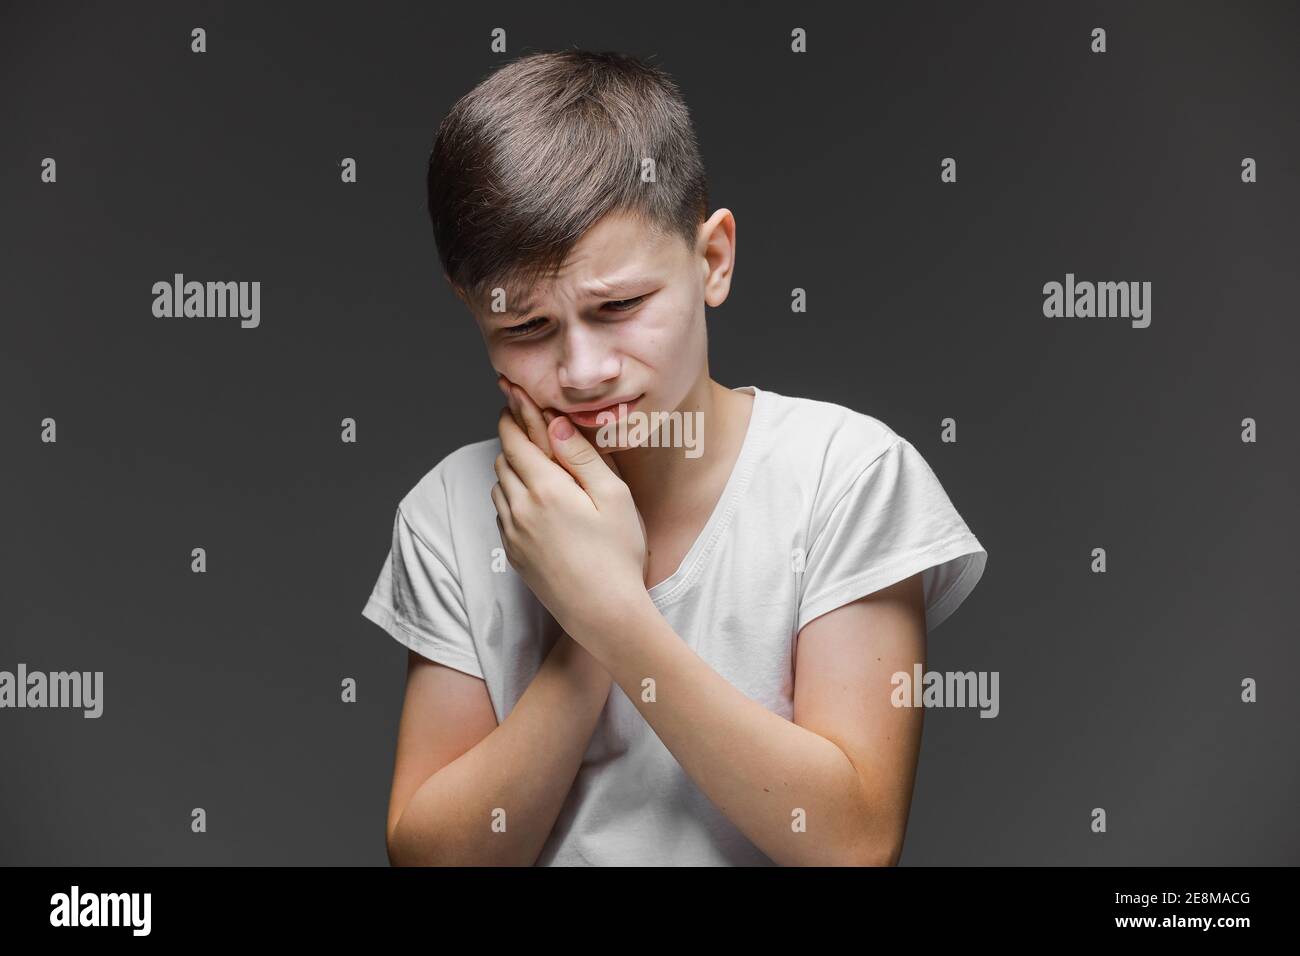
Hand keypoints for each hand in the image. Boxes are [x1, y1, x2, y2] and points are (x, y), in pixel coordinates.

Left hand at [491, 376, 649, 643]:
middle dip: (512, 436)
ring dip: (511, 466)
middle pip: (504, 458)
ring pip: (500, 485)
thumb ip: (582, 456)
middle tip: (524, 419)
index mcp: (545, 489)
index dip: (514, 412)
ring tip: (532, 458)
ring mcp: (513, 533)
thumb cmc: (618, 555)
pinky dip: (511, 496)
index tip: (512, 392)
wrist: (603, 614)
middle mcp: (520, 508)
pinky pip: (502, 513)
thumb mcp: (613, 497)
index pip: (516, 438)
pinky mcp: (513, 554)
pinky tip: (533, 498)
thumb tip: (554, 422)